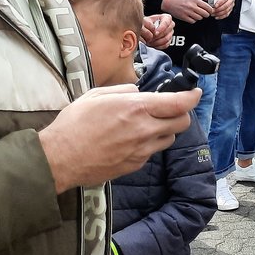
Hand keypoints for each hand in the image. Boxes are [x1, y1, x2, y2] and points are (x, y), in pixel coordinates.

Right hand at [40, 85, 200, 192]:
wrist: (59, 159)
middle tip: (169, 109)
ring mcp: (142, 150)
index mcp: (136, 108)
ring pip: (169, 138)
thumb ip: (124, 91)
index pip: (179, 103)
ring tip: (145, 125)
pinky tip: (130, 140)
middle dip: (180, 113)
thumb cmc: (74, 124)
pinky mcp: (136, 164)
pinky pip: (152, 151)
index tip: (195, 92)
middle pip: (182, 122)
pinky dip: (149, 144)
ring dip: (165, 130)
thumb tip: (139, 92)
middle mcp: (144, 130)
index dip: (192, 96)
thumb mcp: (96, 95)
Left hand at [140, 14, 174, 49]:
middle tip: (149, 38)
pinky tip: (152, 44)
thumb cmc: (146, 24)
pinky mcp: (169, 41)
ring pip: (166, 39)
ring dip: (156, 41)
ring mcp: (170, 33)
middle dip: (157, 36)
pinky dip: (158, 46)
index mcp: (167, 18)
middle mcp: (170, 25)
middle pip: (166, 32)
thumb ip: (148, 23)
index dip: (161, 28)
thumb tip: (153, 28)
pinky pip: (165, 45)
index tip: (155, 33)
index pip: (166, 23)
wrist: (146, 30)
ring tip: (149, 41)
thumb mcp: (145, 21)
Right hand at [160, 0, 213, 23]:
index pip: (207, 7)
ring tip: (196, 14)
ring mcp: (187, 12)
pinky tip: (191, 17)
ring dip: (199, 17)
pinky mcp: (183, 17)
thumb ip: (198, 2)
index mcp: (194, 0)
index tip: (210, 11)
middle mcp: (192, 6)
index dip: (210, 10)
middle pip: (205, 14)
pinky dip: (193, 20)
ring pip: (199, 18)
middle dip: (206, 14)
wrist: (168, 2)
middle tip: (205, 14)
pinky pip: (193, 21)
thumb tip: (207, 7)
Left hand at [211, 0, 234, 19]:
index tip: (214, 6)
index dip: (219, 3)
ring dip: (219, 13)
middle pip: (226, 5)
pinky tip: (216, 17)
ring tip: (212, 14)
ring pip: (226, 11)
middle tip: (212, 11)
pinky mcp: (231, 10)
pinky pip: (226, 14)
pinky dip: (221, 17)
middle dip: (218, 9)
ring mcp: (232, 5)